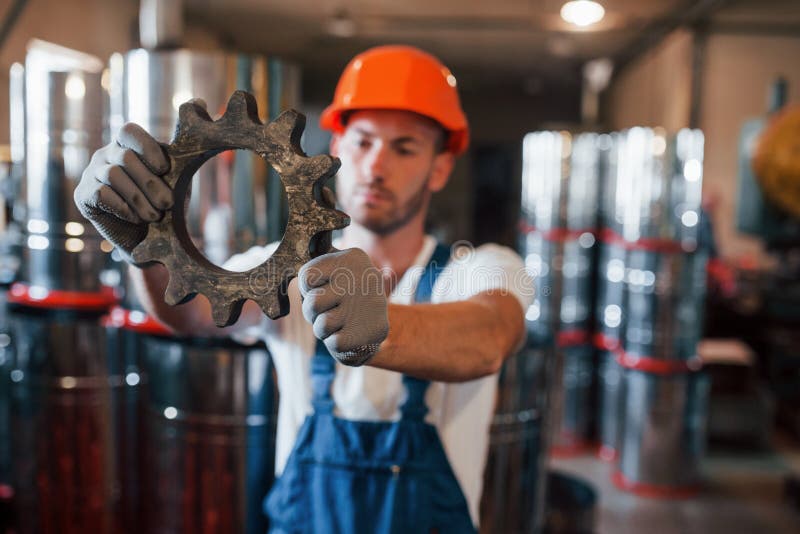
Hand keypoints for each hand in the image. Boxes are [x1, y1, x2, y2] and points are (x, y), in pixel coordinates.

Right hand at [74, 121, 171, 260]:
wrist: (148, 241)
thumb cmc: (164, 204)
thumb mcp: (178, 177)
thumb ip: (184, 148)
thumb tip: (200, 102)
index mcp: (127, 147)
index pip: (129, 131)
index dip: (146, 147)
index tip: (164, 169)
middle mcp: (106, 155)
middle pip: (125, 158)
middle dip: (151, 184)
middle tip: (168, 204)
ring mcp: (91, 174)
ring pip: (113, 175)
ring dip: (139, 199)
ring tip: (155, 216)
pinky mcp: (82, 196)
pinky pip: (100, 193)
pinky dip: (123, 207)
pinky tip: (136, 219)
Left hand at [299, 248, 388, 365]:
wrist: (374, 325)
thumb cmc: (344, 295)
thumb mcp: (333, 271)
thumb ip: (316, 262)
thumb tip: (307, 242)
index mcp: (353, 257)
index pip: (306, 276)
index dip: (308, 288)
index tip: (322, 287)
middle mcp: (364, 277)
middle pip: (312, 302)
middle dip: (313, 312)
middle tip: (329, 309)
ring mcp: (369, 306)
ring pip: (321, 325)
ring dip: (323, 329)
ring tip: (338, 321)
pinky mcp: (371, 332)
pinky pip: (333, 343)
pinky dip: (335, 342)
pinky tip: (349, 333)